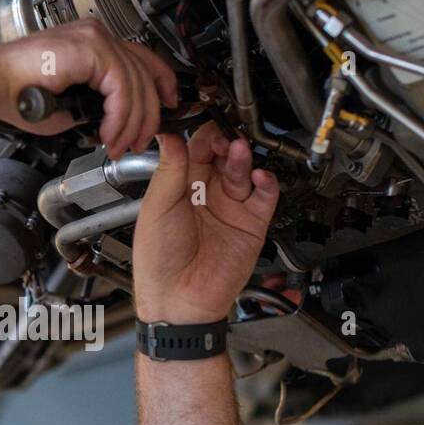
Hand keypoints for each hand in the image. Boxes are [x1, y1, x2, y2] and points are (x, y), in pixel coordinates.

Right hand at [0, 19, 178, 158]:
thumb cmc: (18, 93)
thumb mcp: (69, 104)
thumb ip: (95, 107)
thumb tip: (111, 123)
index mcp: (92, 44)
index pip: (142, 59)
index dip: (162, 84)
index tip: (169, 106)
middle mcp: (97, 35)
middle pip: (145, 73)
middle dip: (149, 115)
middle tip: (139, 142)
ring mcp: (95, 38)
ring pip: (137, 83)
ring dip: (132, 123)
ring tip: (119, 145)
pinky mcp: (91, 48)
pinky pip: (122, 87)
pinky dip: (119, 116)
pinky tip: (109, 134)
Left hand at [132, 123, 278, 325]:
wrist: (179, 301)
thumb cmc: (158, 261)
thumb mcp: (157, 208)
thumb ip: (169, 170)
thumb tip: (168, 134)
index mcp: (180, 187)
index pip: (197, 149)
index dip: (204, 135)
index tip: (208, 123)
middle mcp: (207, 194)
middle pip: (224, 155)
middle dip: (227, 141)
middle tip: (227, 136)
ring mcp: (230, 208)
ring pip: (244, 170)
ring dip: (244, 157)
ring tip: (239, 152)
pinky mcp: (251, 224)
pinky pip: (265, 196)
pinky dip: (266, 182)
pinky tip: (258, 176)